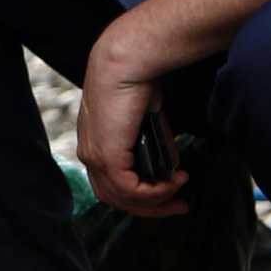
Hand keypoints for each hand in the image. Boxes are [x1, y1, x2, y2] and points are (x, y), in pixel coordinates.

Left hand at [75, 14, 189, 218]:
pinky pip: (130, 189)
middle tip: (180, 206)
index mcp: (94, 145)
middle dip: (151, 207)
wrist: (126, 63)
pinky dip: (155, 192)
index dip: (140, 196)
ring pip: (123, 198)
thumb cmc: (136, 82)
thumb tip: (170, 166)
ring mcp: (96, 157)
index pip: (111, 184)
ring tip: (181, 187)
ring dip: (156, 200)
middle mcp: (89, 154)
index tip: (170, 193)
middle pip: (115, 199)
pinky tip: (173, 182)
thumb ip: (154, 144)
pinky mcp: (107, 156)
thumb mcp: (147, 120)